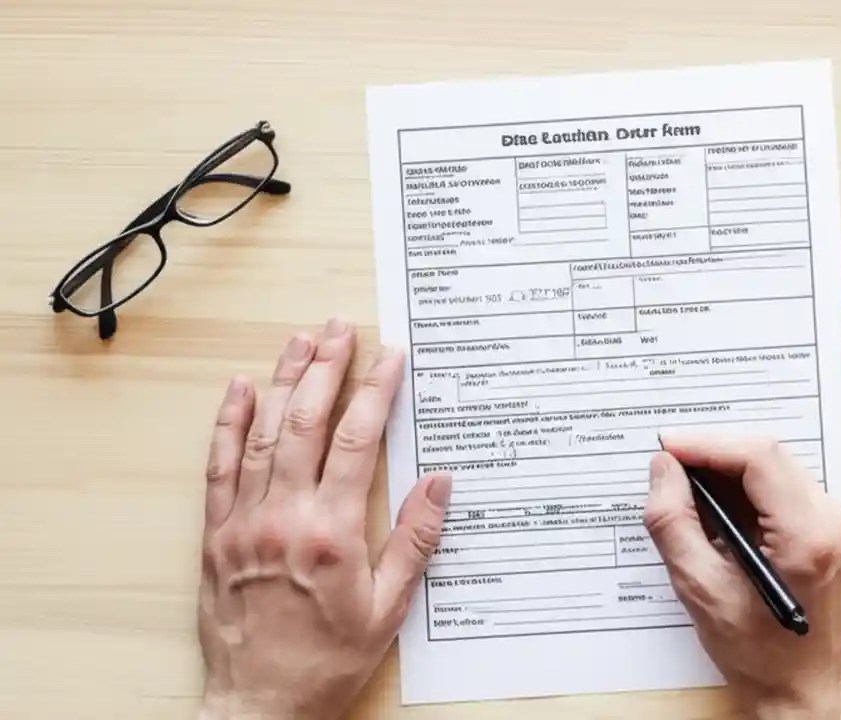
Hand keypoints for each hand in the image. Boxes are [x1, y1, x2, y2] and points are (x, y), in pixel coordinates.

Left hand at [198, 319, 452, 719]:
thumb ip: (415, 540)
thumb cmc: (328, 661)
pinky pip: (219, 467)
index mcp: (331, 533)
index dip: (374, 392)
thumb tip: (440, 483)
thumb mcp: (390, 609)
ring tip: (300, 341)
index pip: (356, 442)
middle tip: (340, 329)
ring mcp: (243, 522)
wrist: (260, 704)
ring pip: (262, 434)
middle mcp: (283, 517)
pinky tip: (241, 389)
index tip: (389, 357)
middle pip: (306, 423)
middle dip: (326, 368)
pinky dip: (229, 424)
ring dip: (283, 382)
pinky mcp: (215, 534)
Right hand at [644, 436, 840, 719]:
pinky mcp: (826, 531)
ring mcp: (833, 524)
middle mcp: (831, 520)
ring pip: (773, 468)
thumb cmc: (759, 655)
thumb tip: (664, 470)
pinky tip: (715, 509)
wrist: (800, 692)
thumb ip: (675, 523)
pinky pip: (780, 489)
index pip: (758, 457)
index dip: (707, 444)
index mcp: (808, 535)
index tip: (668, 450)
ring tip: (687, 491)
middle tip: (669, 469)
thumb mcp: (700, 590)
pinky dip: (744, 489)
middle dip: (713, 454)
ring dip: (727, 470)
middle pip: (767, 456)